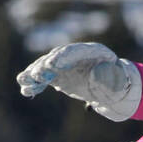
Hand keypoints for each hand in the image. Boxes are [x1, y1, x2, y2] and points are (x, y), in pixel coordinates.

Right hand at [16, 42, 142, 120]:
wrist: (109, 83)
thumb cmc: (116, 80)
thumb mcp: (117, 80)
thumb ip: (110, 79)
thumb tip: (100, 81)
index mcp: (94, 52)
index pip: (76, 51)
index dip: (64, 57)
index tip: (53, 64)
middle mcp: (75, 55)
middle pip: (57, 56)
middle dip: (46, 65)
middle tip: (37, 74)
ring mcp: (64, 65)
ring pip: (46, 66)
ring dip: (34, 74)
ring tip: (24, 81)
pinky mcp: (57, 76)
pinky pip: (43, 78)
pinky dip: (34, 84)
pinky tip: (26, 90)